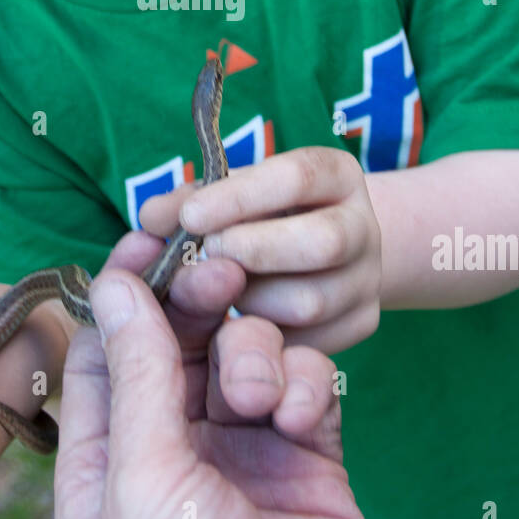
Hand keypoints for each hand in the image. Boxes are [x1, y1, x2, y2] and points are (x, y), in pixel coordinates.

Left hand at [55, 238, 409, 518]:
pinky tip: (305, 413)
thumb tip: (109, 282)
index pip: (104, 353)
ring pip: (244, 357)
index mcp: (108, 466)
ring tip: (263, 390)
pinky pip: (305, 392)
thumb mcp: (146, 480)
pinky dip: (308, 384)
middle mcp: (172, 457)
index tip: (150, 235)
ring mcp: (244, 461)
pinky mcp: (310, 467)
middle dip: (198, 302)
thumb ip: (134, 374)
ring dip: (256, 352)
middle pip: (177, 345)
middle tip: (221, 266)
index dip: (123, 291)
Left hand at [141, 148, 382, 355]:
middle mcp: (364, 225)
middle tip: (206, 257)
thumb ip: (190, 203)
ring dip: (251, 301)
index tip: (190, 216)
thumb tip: (151, 220)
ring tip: (218, 295)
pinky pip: (308, 343)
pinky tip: (235, 324)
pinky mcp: (362, 325)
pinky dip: (264, 337)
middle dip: (254, 252)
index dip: (240, 197)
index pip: (296, 177)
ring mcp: (367, 279)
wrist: (323, 252)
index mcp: (335, 174)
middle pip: (322, 242)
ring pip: (311, 302)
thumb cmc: (260, 214)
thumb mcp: (232, 196)